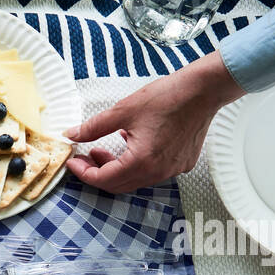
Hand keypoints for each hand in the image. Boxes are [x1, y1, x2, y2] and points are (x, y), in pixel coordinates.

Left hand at [65, 52, 243, 193]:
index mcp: (142, 162)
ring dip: (115, 168)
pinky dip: (135, 163)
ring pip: (134, 179)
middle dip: (97, 172)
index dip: (83, 173)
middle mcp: (158, 172)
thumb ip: (94, 127)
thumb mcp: (123, 110)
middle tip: (85, 156)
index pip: (103, 180)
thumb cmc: (167, 97)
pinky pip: (152, 171)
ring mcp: (172, 170)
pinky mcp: (182, 163)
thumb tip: (71, 135)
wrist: (204, 89)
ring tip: (102, 149)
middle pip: (118, 184)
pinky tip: (129, 143)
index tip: (73, 161)